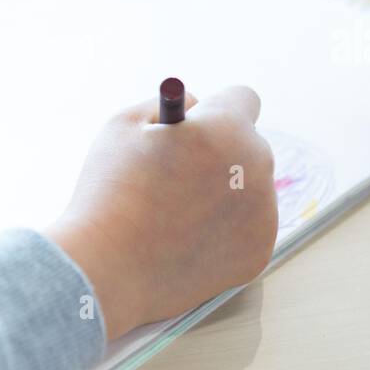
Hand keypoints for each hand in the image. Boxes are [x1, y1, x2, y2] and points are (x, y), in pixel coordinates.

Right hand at [44, 86, 277, 340]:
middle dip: (219, 154)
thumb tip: (195, 109)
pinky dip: (222, 233)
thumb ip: (166, 107)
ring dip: (222, 194)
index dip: (215, 110)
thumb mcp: (123, 127)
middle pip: (248, 146)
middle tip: (178, 174)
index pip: (243, 99)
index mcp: (226, 128)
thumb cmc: (108, 194)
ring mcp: (263, 213)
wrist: (107, 270)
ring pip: (249, 190)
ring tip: (173, 216)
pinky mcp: (258, 253)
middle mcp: (256, 166)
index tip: (198, 125)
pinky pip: (246, 230)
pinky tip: (184, 242)